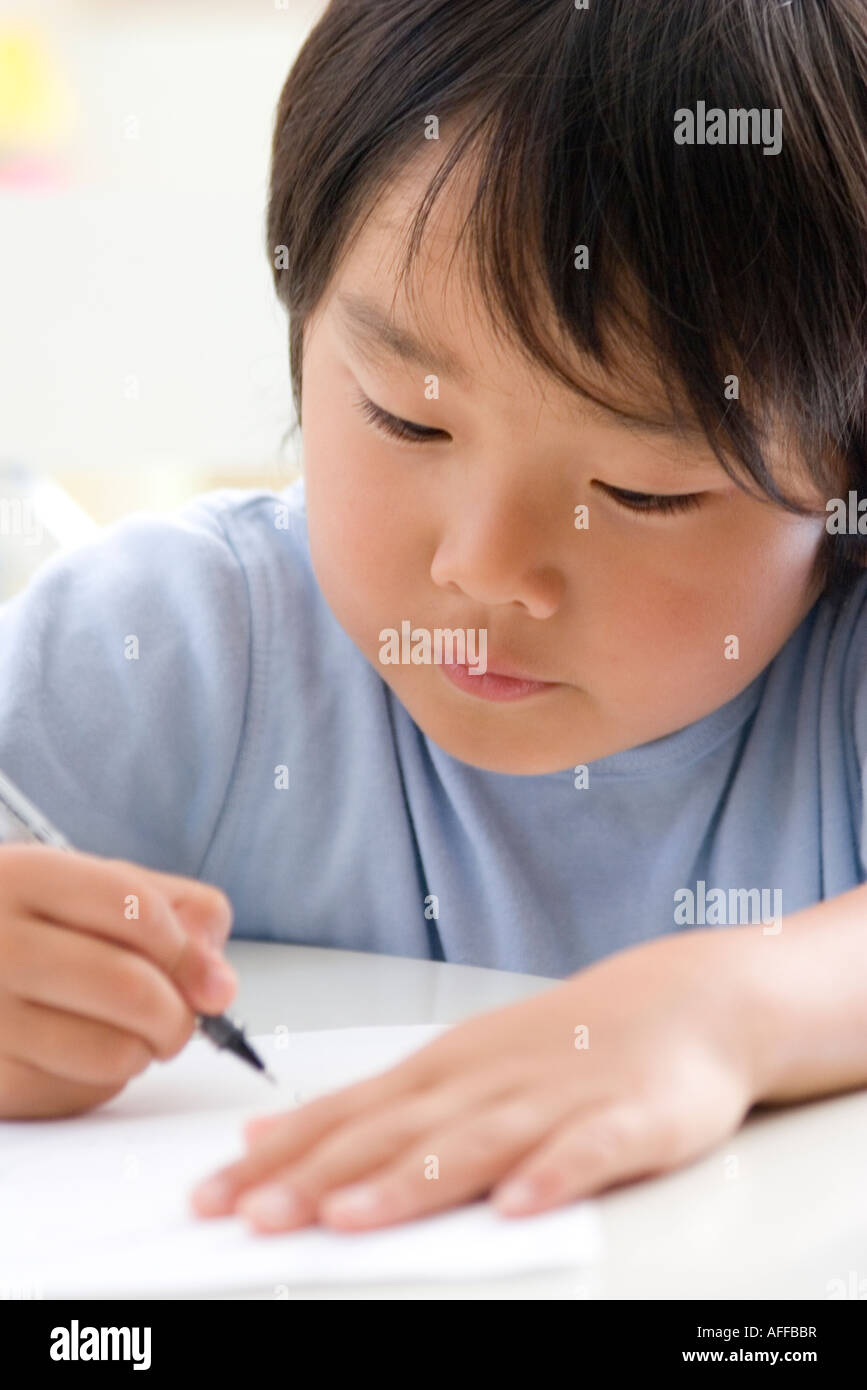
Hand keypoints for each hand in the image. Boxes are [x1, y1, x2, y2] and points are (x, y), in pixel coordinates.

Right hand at [0, 844, 236, 1117]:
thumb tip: (219, 984)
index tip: (207, 976)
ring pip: (115, 1054)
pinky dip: (102, 1081)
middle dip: (178, 1013)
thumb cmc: (31, 926)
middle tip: (176, 1017)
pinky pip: (82, 1096)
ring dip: (143, 1050)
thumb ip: (173, 912)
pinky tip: (77, 1051)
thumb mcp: (92, 887)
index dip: (188, 950)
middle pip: (132, 989)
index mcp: (23, 877)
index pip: (137, 910)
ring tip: (122, 1030)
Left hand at [190, 928, 763, 1231]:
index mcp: (441, 1071)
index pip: (344, 1116)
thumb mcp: (455, 1063)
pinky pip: (587, 1152)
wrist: (684, 999)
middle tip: (253, 1214)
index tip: (213, 1194)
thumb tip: (266, 1133)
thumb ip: (368, 1106)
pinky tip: (518, 1205)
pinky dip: (551, 1175)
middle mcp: (485, 1082)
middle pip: (393, 1136)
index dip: (277, 1156)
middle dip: (317, 1176)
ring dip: (408, 1182)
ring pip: (473, 1145)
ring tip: (350, 1216)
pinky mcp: (628, 1119)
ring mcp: (555, 1099)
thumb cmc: (563, 1040)